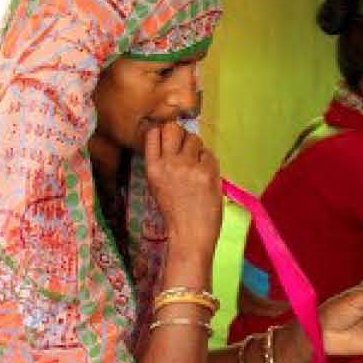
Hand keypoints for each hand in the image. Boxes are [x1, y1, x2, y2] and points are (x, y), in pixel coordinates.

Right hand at [140, 120, 224, 280]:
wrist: (189, 234)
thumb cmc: (175, 213)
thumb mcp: (158, 186)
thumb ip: (164, 164)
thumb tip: (176, 143)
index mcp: (152, 168)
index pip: (153, 133)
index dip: (164, 132)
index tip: (171, 140)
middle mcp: (167, 163)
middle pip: (173, 128)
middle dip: (181, 134)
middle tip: (187, 149)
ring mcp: (187, 166)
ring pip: (194, 138)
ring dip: (198, 149)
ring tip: (198, 167)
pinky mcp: (206, 172)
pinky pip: (210, 154)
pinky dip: (210, 163)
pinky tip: (207, 178)